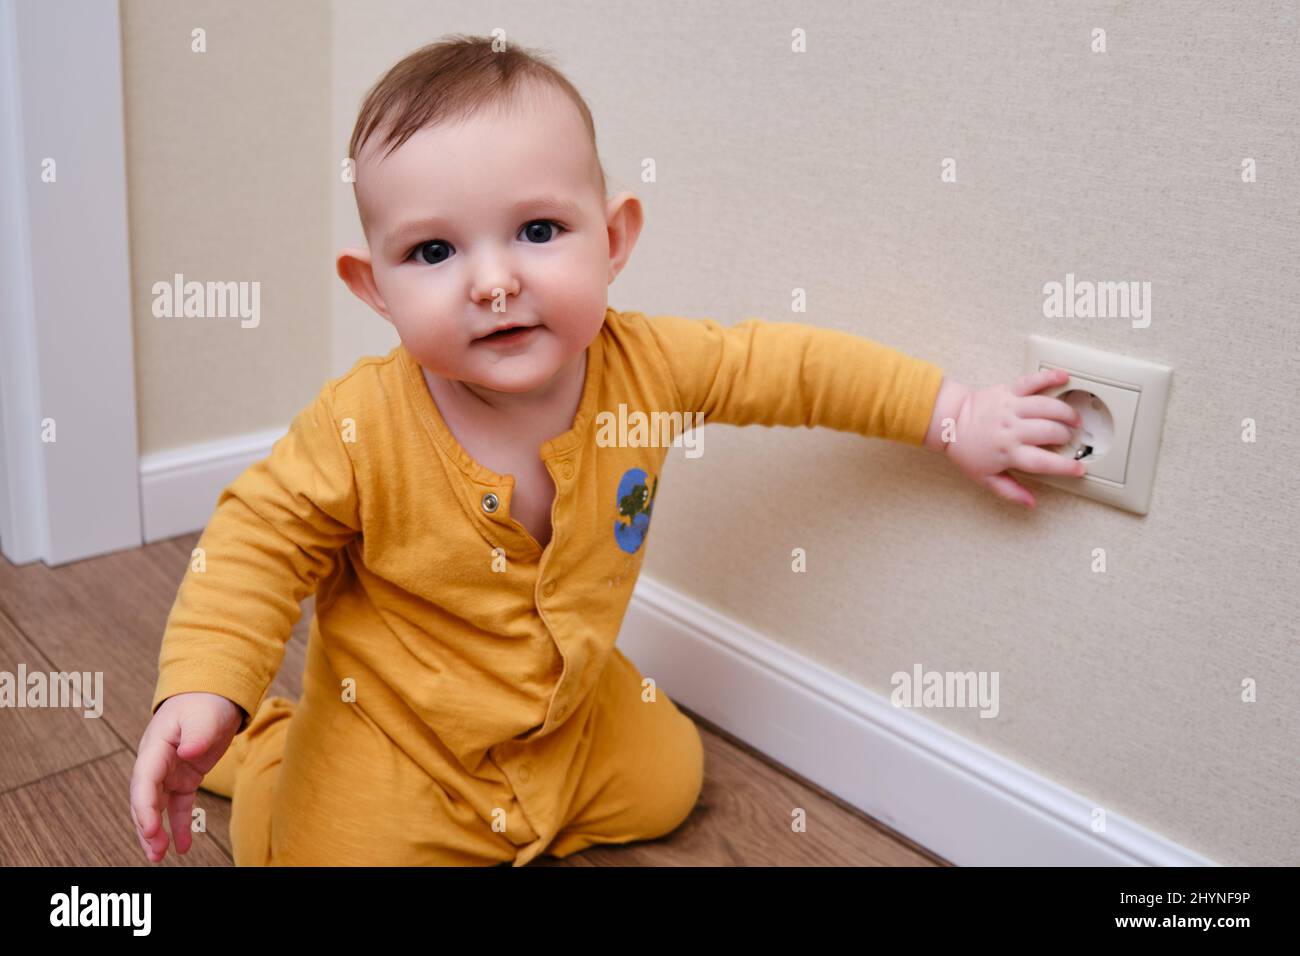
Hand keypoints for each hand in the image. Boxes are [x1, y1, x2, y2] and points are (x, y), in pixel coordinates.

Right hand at [129, 692, 242, 861]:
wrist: (215, 693)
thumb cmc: (206, 701)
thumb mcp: (204, 714)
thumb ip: (198, 733)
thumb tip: (190, 752)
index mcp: (156, 746)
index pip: (144, 780)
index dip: (145, 806)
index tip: (151, 827)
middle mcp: (157, 761)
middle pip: (145, 798)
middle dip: (146, 825)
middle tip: (154, 851)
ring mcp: (169, 771)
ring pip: (157, 806)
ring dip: (156, 830)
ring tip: (159, 855)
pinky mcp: (184, 778)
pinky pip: (179, 806)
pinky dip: (179, 825)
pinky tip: (183, 846)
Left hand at [942, 367, 1085, 507]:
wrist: (948, 422)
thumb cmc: (966, 450)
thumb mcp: (984, 477)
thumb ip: (1009, 491)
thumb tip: (1030, 503)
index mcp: (1008, 452)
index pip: (1043, 462)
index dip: (1065, 466)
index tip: (1079, 468)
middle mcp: (1012, 429)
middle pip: (1050, 432)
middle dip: (1066, 437)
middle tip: (1071, 440)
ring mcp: (1010, 408)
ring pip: (1047, 407)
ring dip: (1065, 412)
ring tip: (1074, 419)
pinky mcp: (1007, 391)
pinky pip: (1032, 382)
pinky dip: (1049, 377)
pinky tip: (1063, 377)